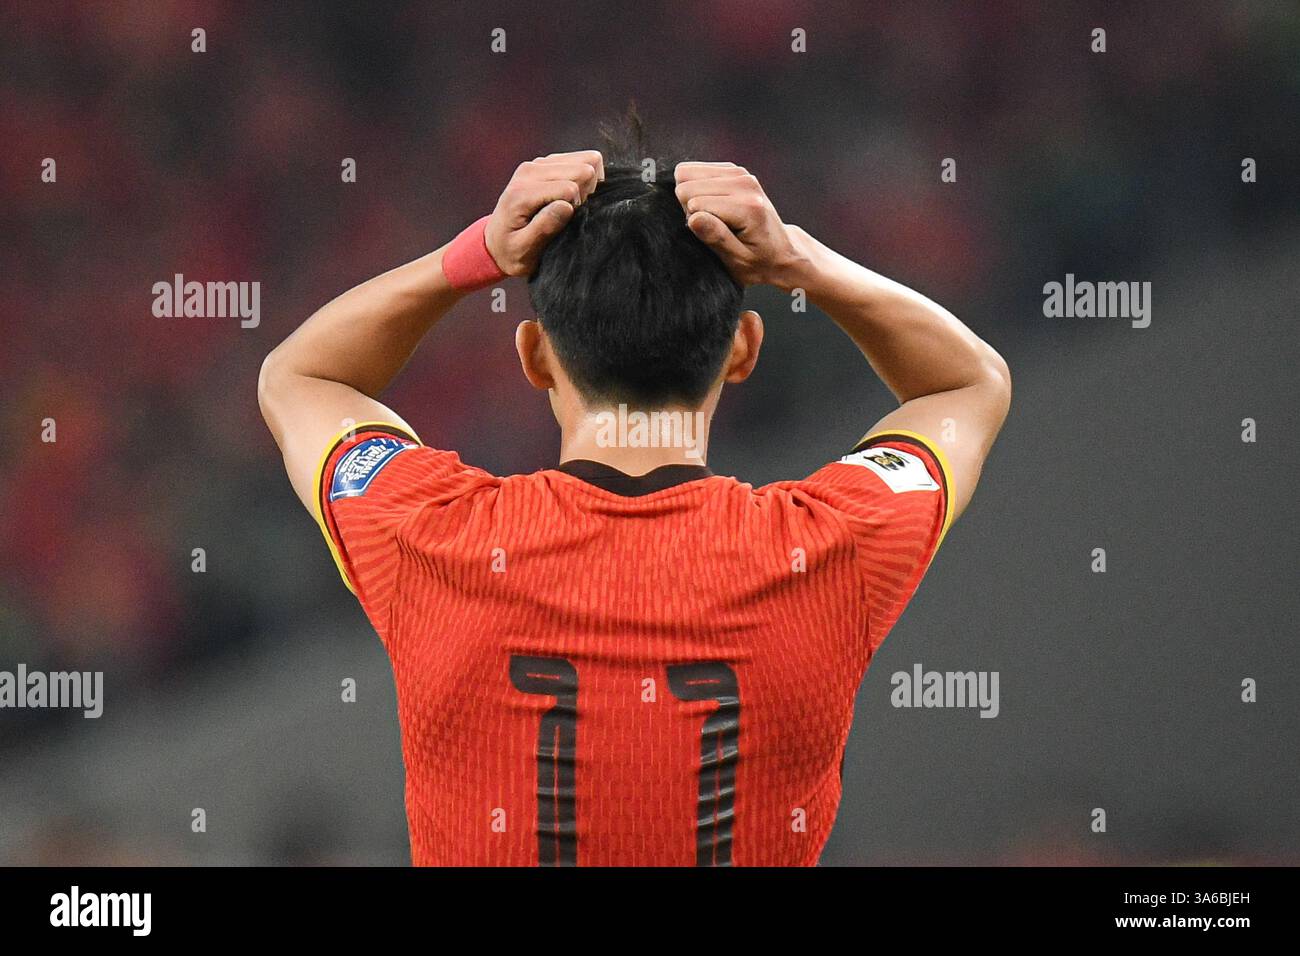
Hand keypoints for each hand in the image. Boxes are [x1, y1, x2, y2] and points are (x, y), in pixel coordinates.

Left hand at [484, 150, 604, 275]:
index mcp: (522, 193)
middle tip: (570, 214)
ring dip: (587, 186)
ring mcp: (539, 163)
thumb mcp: (524, 250)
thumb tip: (567, 206)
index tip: (565, 224)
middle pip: (583, 170)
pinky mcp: (547, 162)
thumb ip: (544, 227)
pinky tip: (572, 196)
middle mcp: (530, 170)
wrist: (495, 242)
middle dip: (585, 194)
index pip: (570, 189)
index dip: (576, 210)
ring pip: (587, 161)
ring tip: (572, 205)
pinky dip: (584, 179)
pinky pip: (582, 160)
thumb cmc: (511, 251)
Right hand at [674, 162, 811, 288]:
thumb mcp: (738, 260)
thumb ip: (716, 237)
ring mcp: (740, 173)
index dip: (693, 223)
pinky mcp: (733, 170)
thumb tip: (693, 218)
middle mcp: (744, 183)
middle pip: (686, 185)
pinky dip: (697, 187)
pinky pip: (694, 170)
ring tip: (713, 215)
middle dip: (690, 207)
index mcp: (747, 206)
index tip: (711, 235)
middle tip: (712, 225)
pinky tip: (713, 204)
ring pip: (686, 174)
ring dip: (692, 196)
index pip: (693, 204)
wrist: (782, 251)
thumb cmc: (760, 261)